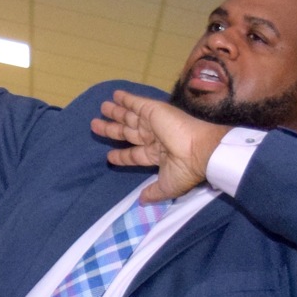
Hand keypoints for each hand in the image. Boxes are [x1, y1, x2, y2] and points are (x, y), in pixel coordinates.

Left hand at [90, 90, 228, 202]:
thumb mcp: (167, 187)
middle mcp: (154, 137)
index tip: (108, 155)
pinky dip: (126, 98)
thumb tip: (142, 201)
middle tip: (95, 124)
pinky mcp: (155, 110)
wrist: (201, 151)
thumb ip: (153, 193)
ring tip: (102, 107)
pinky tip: (115, 95)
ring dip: (115, 111)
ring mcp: (154, 123)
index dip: (121, 154)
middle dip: (111, 129)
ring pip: (129, 117)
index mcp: (158, 155)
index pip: (134, 154)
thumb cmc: (185, 170)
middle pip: (127, 133)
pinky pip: (137, 103)